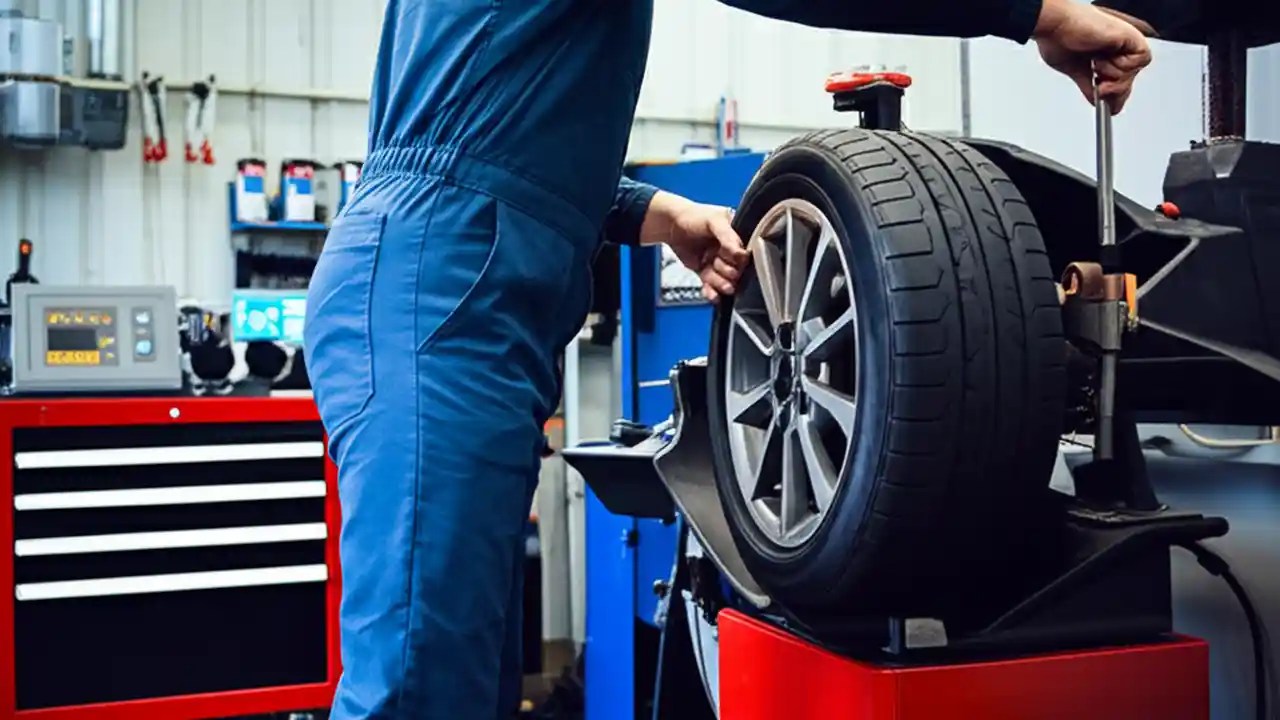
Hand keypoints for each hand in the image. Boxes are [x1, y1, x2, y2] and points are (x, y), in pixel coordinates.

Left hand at [640, 191, 748, 302]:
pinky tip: (713, 295)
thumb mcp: (715, 220)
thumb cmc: (694, 216)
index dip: (739, 260)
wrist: (670, 224)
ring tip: (719, 283)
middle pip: (736, 271)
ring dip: (721, 283)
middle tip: (719, 265)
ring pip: (724, 281)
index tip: (735, 260)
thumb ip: (729, 237)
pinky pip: (712, 287)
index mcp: (738, 236)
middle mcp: (729, 252)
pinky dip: (712, 293)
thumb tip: (742, 255)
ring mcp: (718, 262)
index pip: (745, 255)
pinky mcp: (706, 272)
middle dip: (728, 272)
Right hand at [1032, 0, 1151, 112]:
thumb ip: (1088, 85)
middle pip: (1130, 79)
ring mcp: (1124, 41)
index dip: (1117, 95)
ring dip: (1113, 73)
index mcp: (1104, 52)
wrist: (1056, 26)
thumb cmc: (1057, 39)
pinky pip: (1141, 59)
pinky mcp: (1131, 37)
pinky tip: (1105, 56)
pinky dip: (1122, 64)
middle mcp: (1117, 45)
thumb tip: (1095, 99)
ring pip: (1135, 72)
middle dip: (1115, 88)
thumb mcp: (1074, 70)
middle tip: (1100, 85)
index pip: (1121, 80)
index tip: (1109, 108)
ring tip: (1096, 61)